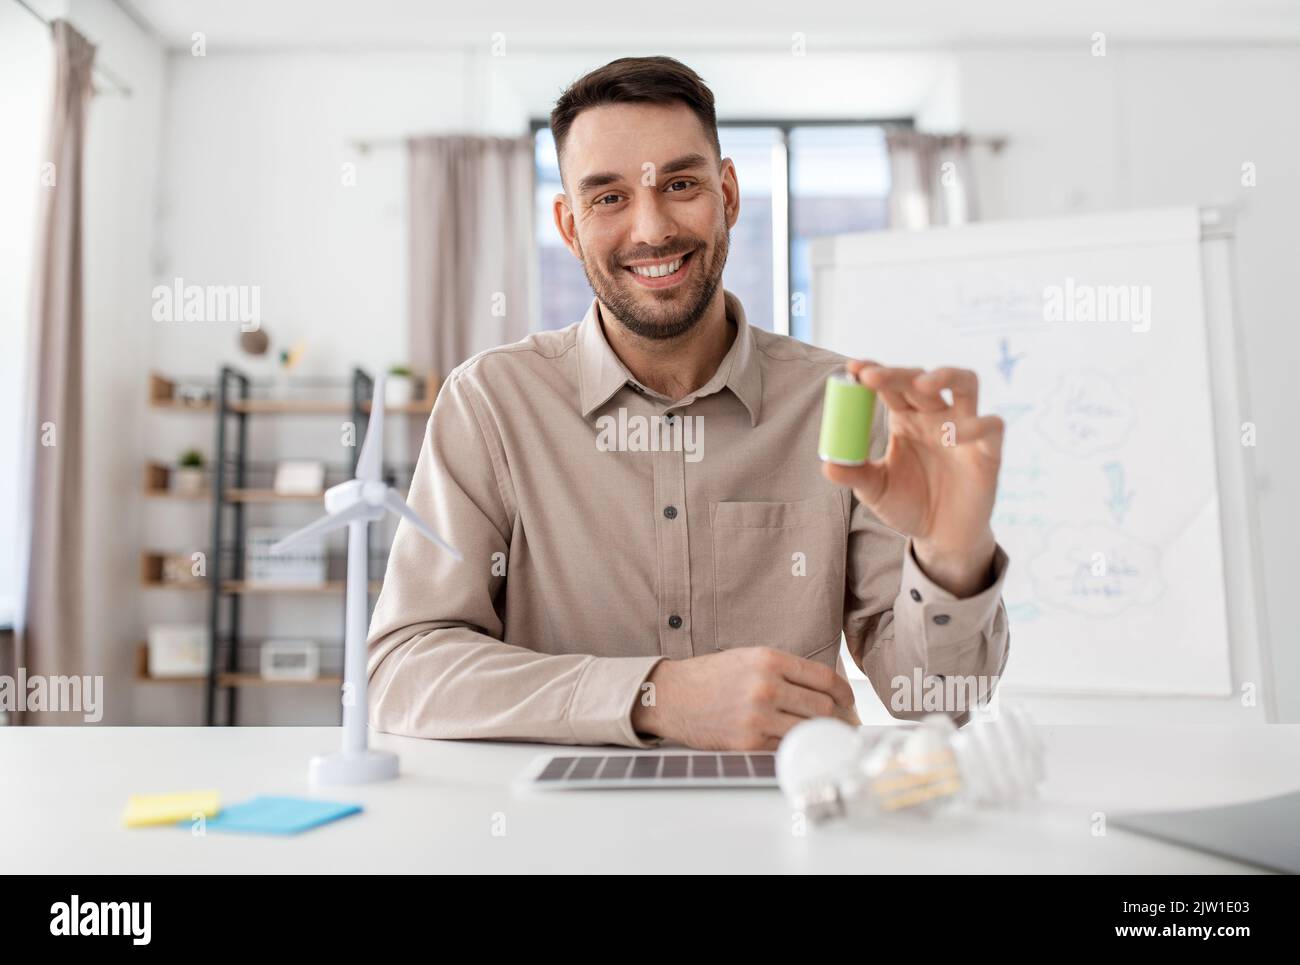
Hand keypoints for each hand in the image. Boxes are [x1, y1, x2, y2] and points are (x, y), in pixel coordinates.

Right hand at [632, 648, 858, 750]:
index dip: (844, 692)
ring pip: (808, 729)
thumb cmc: (711, 676)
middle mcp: (765, 686)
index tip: (848, 700)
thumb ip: (784, 669)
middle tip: (840, 723)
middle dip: (836, 717)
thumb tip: (824, 688)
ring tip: (822, 735)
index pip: (824, 678)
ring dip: (819, 734)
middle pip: (822, 707)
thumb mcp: (748, 658)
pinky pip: (786, 747)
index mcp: (768, 660)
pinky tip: (796, 743)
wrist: (671, 696)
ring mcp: (757, 716)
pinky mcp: (748, 742)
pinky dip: (794, 746)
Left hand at [822, 361, 1002, 596]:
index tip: (852, 367)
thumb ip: (855, 474)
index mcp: (905, 418)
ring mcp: (964, 429)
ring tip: (923, 383)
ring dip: (945, 376)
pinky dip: (977, 426)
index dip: (873, 371)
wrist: (941, 537)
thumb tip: (827, 463)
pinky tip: (955, 435)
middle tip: (871, 377)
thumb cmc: (908, 505)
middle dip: (896, 374)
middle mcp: (935, 416)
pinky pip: (992, 427)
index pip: (890, 385)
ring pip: (965, 384)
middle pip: (920, 379)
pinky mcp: (987, 451)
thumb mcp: (876, 490)